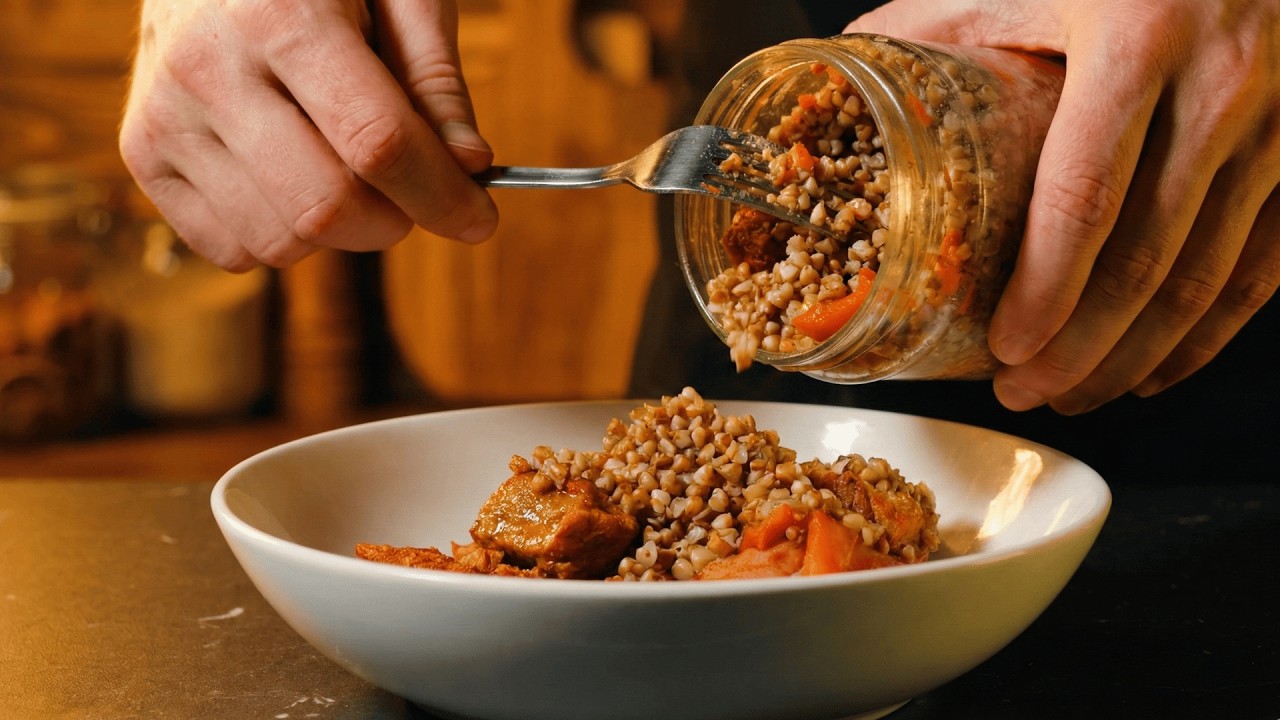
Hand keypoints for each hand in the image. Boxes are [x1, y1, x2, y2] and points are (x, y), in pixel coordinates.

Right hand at [119, 0, 497, 270]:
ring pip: (280, 240)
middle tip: (411, 191)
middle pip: (327, 206)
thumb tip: (468, 167)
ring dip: (338, 232)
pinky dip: (281, 234)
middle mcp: (207, 67)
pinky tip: (292, 178)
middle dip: (395, 220)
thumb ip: (434, 79)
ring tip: (344, 170)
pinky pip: (232, 248)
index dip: (441, 195)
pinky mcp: (141, 154)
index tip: (479, 219)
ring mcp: (163, 116)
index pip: (377, 142)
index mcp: (279, 14)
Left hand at [846, 0, 1279, 413]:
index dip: (1046, 289)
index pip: (1086, 195)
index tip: (1005, 349)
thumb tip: (849, 59)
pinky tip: (1160, 363)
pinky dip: (1210, 333)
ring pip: (1210, 279)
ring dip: (1137, 356)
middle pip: (1148, 260)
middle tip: (1023, 390)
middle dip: (1079, 348)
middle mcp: (1222, 87)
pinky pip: (1265, 267)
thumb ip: (949, 15)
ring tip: (1074, 392)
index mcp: (1136, 40)